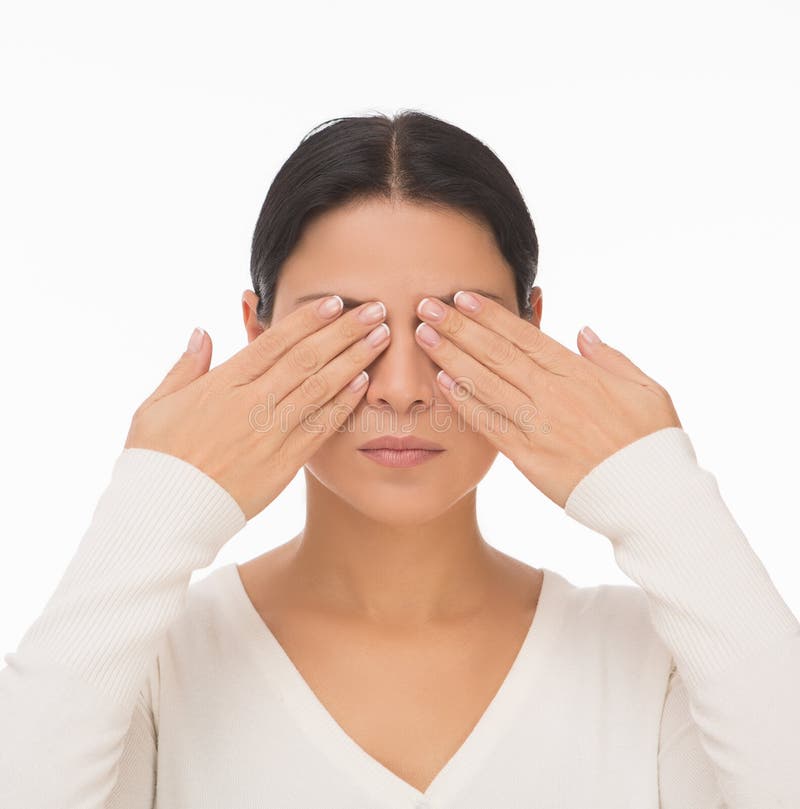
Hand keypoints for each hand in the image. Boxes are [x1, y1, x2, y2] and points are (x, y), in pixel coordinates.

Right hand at [124, 296, 391, 520]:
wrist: (164, 515)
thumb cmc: (155, 459)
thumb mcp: (156, 406)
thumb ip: (185, 368)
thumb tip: (203, 332)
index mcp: (222, 386)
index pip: (274, 343)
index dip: (308, 320)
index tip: (335, 301)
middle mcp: (251, 405)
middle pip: (307, 359)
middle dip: (345, 331)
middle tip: (376, 309)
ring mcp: (270, 435)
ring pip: (320, 389)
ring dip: (354, 359)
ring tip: (381, 337)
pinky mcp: (284, 464)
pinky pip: (320, 428)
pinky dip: (342, 404)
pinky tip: (363, 383)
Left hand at [415, 291, 681, 509]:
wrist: (653, 498)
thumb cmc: (653, 443)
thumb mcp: (646, 389)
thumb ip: (610, 357)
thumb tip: (581, 331)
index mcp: (580, 373)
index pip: (526, 336)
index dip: (491, 315)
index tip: (463, 297)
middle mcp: (554, 394)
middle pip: (497, 353)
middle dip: (459, 327)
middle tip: (426, 307)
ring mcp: (539, 425)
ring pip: (486, 383)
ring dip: (451, 357)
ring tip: (424, 336)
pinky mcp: (529, 457)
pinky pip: (490, 424)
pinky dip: (465, 402)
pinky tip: (442, 383)